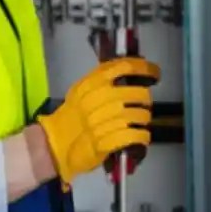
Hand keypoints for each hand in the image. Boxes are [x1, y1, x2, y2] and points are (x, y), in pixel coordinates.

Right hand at [35, 57, 158, 185]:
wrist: (55, 144)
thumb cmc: (72, 115)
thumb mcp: (82, 90)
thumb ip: (103, 79)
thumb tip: (132, 71)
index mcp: (92, 83)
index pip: (125, 67)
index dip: (145, 69)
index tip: (155, 74)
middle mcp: (99, 99)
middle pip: (138, 93)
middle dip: (145, 100)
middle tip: (143, 104)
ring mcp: (102, 121)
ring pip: (139, 115)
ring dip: (144, 119)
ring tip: (140, 121)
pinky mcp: (106, 142)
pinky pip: (134, 136)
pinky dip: (142, 136)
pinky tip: (141, 136)